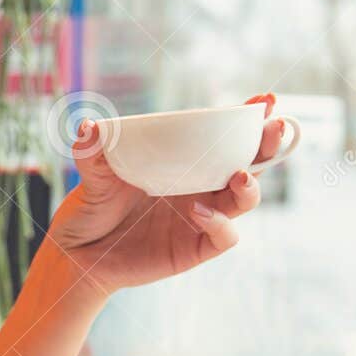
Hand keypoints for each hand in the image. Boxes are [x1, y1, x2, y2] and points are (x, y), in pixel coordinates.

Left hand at [43, 94, 288, 295]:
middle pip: (249, 164)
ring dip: (251, 186)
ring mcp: (202, 218)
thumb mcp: (93, 176)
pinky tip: (198, 211)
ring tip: (241, 176)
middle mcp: (200, 187)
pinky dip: (219, 223)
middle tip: (275, 127)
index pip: (224, 138)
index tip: (265, 101)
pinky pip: (224, 236)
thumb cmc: (91, 209)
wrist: (79, 254)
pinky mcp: (195, 248)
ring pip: (244, 199)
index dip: (249, 120)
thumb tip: (89, 127)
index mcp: (184, 163)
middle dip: (268, 145)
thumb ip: (93, 152)